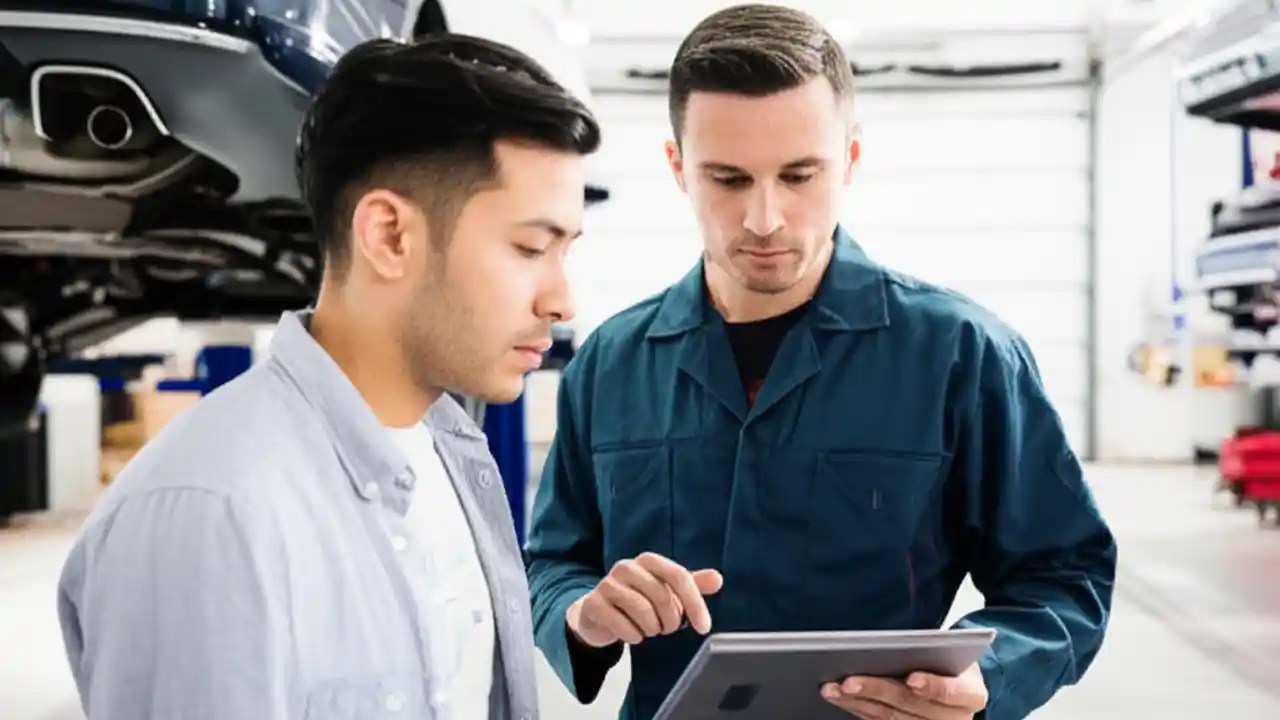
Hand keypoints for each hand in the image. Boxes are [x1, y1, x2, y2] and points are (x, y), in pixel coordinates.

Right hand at [567, 552, 722, 647]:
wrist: (598, 613)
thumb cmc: (637, 600)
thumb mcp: (667, 591)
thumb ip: (692, 585)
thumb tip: (717, 578)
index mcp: (648, 561)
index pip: (679, 576)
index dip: (695, 603)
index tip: (704, 627)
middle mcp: (627, 567)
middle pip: (662, 596)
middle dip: (671, 621)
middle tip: (667, 628)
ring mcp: (607, 584)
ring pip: (643, 612)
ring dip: (652, 629)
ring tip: (649, 630)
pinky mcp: (593, 603)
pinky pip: (621, 624)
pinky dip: (633, 636)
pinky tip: (633, 635)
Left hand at [820, 662, 987, 718]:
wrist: (959, 687)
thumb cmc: (952, 664)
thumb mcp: (953, 653)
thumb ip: (933, 650)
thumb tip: (892, 643)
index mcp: (972, 695)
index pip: (952, 692)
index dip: (932, 687)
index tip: (912, 679)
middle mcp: (955, 719)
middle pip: (911, 706)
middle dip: (878, 691)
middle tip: (850, 681)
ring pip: (891, 718)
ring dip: (858, 703)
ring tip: (833, 688)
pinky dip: (858, 709)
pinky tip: (840, 698)